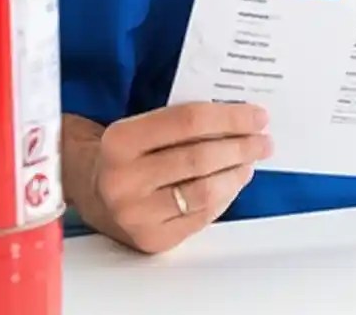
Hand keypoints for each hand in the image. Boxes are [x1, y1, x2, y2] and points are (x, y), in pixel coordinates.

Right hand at [75, 102, 272, 253]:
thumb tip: (244, 121)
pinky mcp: (151, 238)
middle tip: (263, 141)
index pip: (189, 120)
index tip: (258, 116)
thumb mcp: (145, 127)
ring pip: (205, 191)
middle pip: (200, 158)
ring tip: (249, 162)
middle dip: (242, 147)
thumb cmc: (131, 154)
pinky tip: (231, 184)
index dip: (231, 117)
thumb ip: (186, 122)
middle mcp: (123, 179)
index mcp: (120, 140)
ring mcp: (135, 214)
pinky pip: (202, 217)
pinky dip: (225, 198)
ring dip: (237, 174)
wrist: (93, 191)